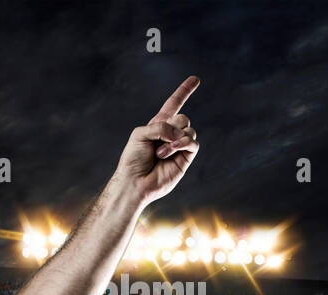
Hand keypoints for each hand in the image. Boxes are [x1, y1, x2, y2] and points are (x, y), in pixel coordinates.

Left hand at [113, 76, 200, 206]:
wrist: (134, 182)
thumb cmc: (132, 160)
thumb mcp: (140, 134)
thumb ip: (160, 126)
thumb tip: (180, 133)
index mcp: (158, 126)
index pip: (173, 105)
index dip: (183, 92)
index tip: (195, 79)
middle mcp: (170, 135)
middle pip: (183, 117)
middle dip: (171, 126)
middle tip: (157, 142)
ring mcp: (179, 146)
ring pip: (189, 130)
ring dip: (174, 139)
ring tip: (160, 153)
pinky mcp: (185, 158)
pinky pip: (192, 143)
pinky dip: (182, 144)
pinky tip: (169, 151)